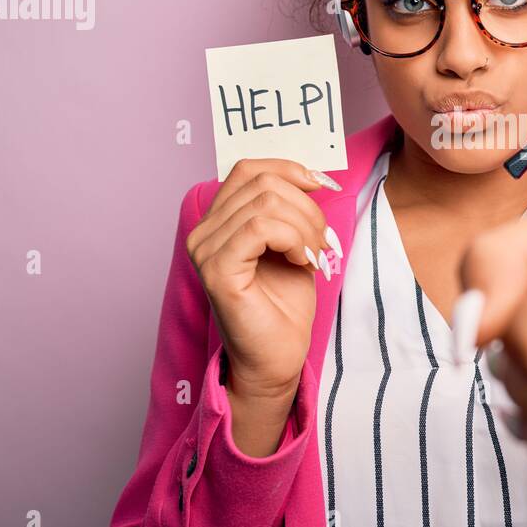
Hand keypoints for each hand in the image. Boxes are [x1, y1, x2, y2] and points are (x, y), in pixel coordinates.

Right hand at [185, 158, 342, 398]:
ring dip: (306, 227)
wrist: (278, 357)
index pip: (249, 168)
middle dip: (307, 207)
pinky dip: (293, 239)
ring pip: (266, 203)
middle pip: (263, 183)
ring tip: (315, 256)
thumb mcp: (293, 242)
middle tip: (322, 242)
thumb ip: (289, 208)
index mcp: (219, 220)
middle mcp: (204, 231)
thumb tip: (311, 174)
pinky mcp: (217, 269)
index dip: (289, 169)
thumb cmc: (284, 305)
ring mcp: (206, 249)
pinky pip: (260, 227)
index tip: (322, 186)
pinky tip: (302, 262)